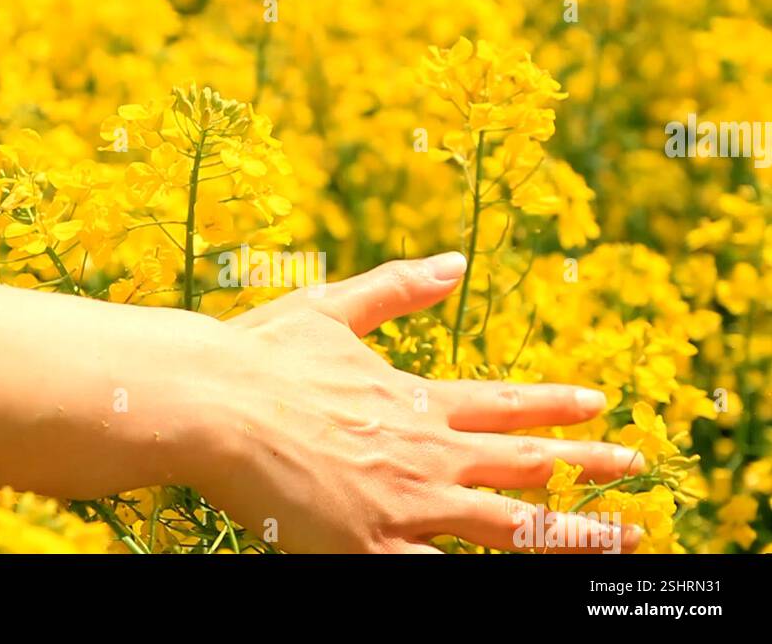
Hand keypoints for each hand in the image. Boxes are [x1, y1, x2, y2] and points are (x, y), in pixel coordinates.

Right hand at [191, 253, 643, 552]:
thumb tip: (455, 262)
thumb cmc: (262, 355)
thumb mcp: (332, 308)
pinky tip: (511, 586)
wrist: (214, 403)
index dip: (554, 405)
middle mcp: (424, 453)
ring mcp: (404, 503)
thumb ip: (398, 288)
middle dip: (586, 468)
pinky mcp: (370, 547)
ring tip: (619, 535)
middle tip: (635, 468)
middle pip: (523, 466)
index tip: (597, 405)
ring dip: (569, 531)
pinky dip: (477, 578)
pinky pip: (436, 574)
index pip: (502, 403)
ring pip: (508, 527)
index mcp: (414, 400)